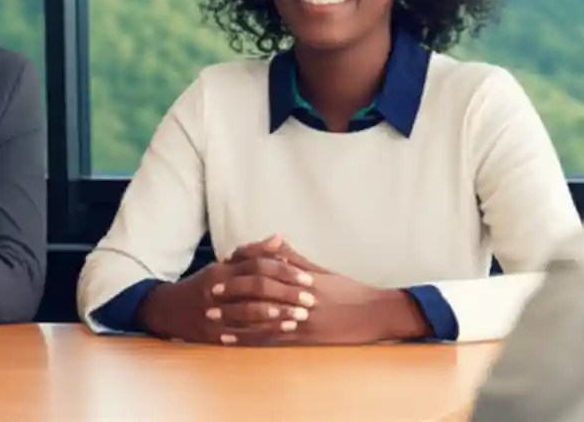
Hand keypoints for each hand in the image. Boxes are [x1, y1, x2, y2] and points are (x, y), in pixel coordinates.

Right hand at [136, 254, 315, 344]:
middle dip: (285, 294)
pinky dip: (265, 332)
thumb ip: (252, 253)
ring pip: (250, 312)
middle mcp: (218, 289)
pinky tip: (283, 331)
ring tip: (300, 316)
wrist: (169, 309)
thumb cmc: (204, 285)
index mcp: (222, 269)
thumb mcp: (223, 265)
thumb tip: (279, 237)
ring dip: (278, 314)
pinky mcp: (213, 333)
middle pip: (256, 287)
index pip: (257, 265)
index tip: (307, 278)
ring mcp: (214, 312)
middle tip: (309, 300)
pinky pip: (243, 333)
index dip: (283, 271)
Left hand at [231, 234, 431, 343]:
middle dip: (231, 292)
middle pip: (257, 291)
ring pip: (260, 316)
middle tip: (209, 294)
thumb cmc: (348, 290)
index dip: (241, 269)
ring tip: (212, 319)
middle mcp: (297, 294)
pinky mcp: (305, 337)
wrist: (374, 312)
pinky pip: (271, 338)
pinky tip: (232, 341)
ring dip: (233, 317)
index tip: (221, 269)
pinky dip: (248, 340)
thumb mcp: (321, 271)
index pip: (265, 268)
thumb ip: (295, 259)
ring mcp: (300, 316)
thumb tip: (274, 242)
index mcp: (300, 276)